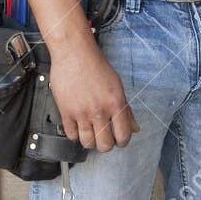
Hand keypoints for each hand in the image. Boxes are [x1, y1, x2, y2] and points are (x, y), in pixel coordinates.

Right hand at [48, 37, 139, 151]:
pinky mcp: (66, 112)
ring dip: (90, 141)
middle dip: (106, 145)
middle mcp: (99, 111)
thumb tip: (135, 128)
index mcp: (116, 104)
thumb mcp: (117, 86)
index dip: (122, 142)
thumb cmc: (96, 66)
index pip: (123, 136)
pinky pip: (71, 135)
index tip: (119, 140)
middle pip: (105, 145)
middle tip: (104, 138)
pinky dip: (75, 134)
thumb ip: (126, 110)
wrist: (74, 53)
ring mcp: (81, 113)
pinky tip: (78, 126)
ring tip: (90, 133)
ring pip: (87, 143)